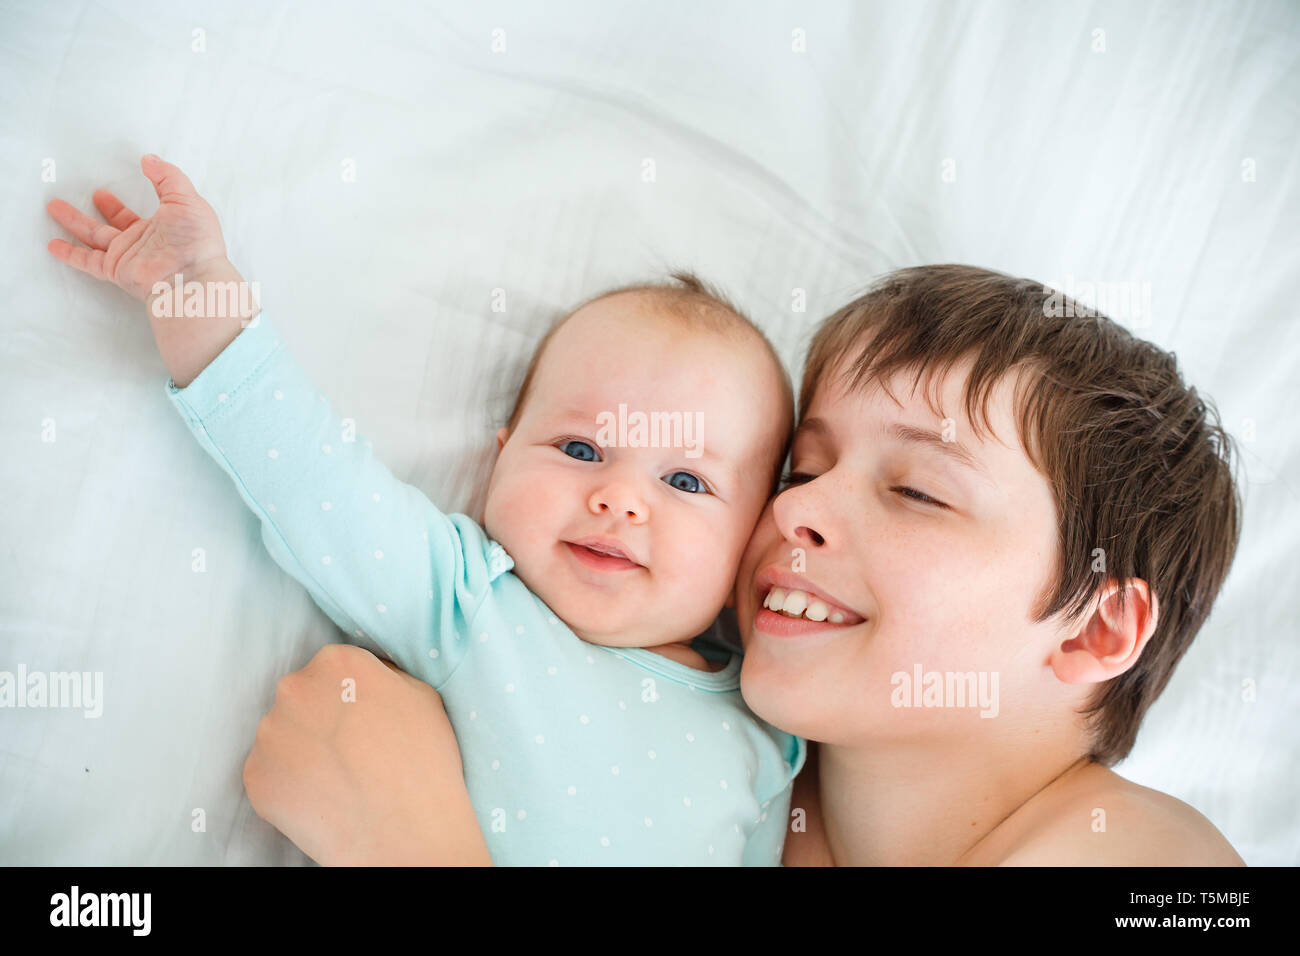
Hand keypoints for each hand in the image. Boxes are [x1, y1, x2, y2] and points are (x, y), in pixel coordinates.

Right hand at [46, 154, 227, 301]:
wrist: (191, 278)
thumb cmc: (196, 241)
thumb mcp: (187, 199)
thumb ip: (168, 177)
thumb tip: (149, 159)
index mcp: (163, 225)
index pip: (144, 209)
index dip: (133, 197)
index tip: (118, 184)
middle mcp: (145, 241)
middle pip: (116, 222)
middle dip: (104, 208)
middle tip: (92, 195)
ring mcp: (129, 256)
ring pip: (95, 237)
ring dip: (74, 223)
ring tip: (54, 207)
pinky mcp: (116, 269)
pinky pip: (88, 261)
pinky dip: (70, 254)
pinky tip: (54, 245)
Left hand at [243, 644, 490, 865]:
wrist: (404, 831)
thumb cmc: (423, 763)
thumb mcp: (423, 696)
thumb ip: (385, 677)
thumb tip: (366, 681)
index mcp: (337, 662)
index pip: (334, 667)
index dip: (350, 695)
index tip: (362, 719)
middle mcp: (295, 688)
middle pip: (303, 696)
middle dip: (321, 718)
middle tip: (350, 751)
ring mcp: (269, 733)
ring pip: (282, 734)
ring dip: (303, 750)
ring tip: (338, 779)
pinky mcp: (255, 775)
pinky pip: (270, 773)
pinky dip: (290, 784)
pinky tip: (322, 797)